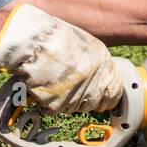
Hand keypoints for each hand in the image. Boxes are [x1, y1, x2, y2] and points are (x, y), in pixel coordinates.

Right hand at [0, 4, 123, 113]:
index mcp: (103, 63)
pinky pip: (56, 108)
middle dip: (86, 100)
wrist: (31, 41)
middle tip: (71, 92)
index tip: (103, 99)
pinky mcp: (58, 104)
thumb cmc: (53, 38)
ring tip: (53, 82)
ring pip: (76, 107)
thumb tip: (99, 78)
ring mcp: (77, 93)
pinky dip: (49, 101)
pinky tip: (44, 86)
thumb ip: (95, 63)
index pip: (115, 91)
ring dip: (66, 100)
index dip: (109, 97)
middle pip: (96, 102)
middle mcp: (94, 80)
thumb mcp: (84, 44)